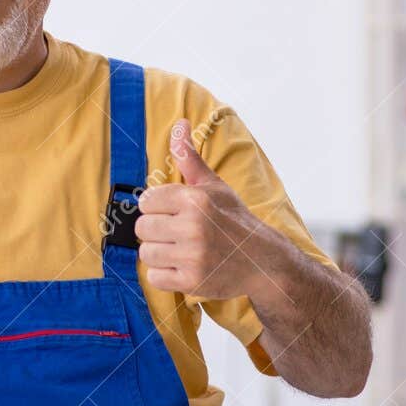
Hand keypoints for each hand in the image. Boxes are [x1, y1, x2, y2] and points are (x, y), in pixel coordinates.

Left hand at [135, 118, 271, 299]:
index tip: (174, 212)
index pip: (146, 201)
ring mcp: (193, 256)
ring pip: (146, 253)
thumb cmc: (234, 220)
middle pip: (142, 228)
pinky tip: (182, 266)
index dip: (158, 207)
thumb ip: (189, 157)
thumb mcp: (214, 185)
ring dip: (160, 253)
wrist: (262, 260)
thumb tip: (179, 124)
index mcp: (195, 199)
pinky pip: (154, 277)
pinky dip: (164, 274)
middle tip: (178, 233)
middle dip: (157, 230)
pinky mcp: (192, 281)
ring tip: (181, 250)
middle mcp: (193, 226)